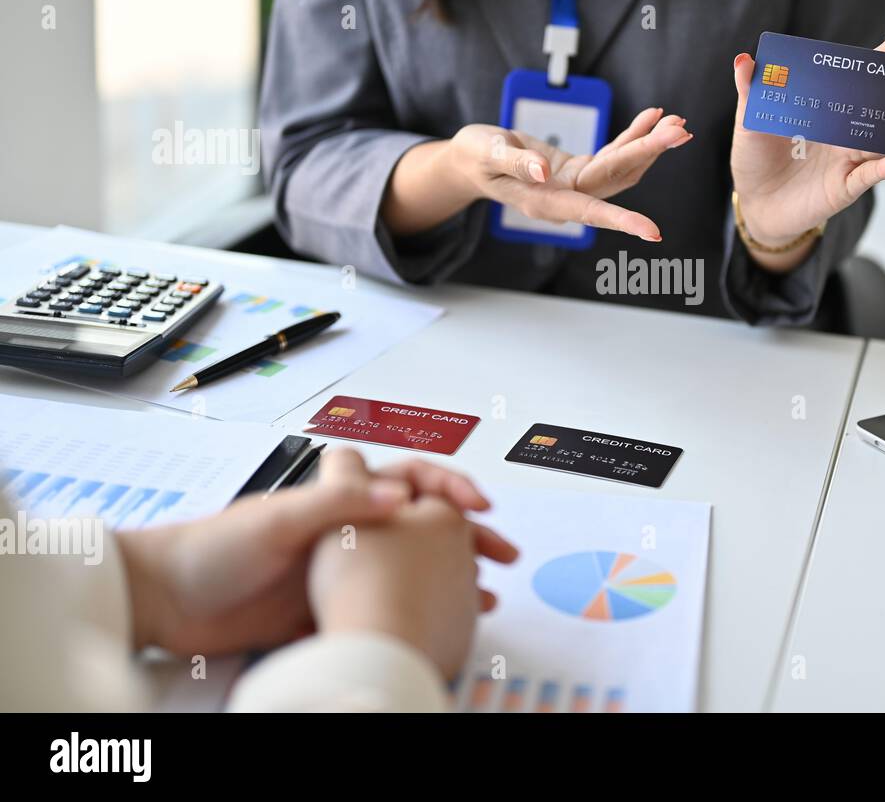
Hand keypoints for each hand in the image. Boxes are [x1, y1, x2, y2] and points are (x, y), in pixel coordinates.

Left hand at [116, 448, 516, 659]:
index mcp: (337, 497)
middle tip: (502, 552)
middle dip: (468, 534)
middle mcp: (345, 529)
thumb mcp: (278, 519)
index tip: (476, 507)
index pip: (410, 478)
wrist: (166, 603)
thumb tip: (402, 495)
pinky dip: (420, 611)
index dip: (449, 487)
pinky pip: (386, 606)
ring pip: (414, 567)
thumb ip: (339, 504)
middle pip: (423, 524)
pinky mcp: (328, 609)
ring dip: (453, 574)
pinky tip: (442, 622)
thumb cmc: (211, 549)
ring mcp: (339, 570)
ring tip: (488, 593)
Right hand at [382, 109, 691, 240]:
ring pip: (622, 170)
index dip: (621, 220)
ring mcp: (575, 186)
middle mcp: (566, 198)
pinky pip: (613, 155)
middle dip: (649, 154)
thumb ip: (514, 162)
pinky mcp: (580, 172)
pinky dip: (633, 136)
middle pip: (616, 180)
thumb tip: (543, 171)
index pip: (589, 211)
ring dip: (650, 146)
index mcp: (543, 201)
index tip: (652, 233)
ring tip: (677, 123)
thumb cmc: (475, 156)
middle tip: (680, 131)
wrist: (472, 159)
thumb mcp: (487, 152)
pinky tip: (651, 118)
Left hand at [730, 31, 884, 270]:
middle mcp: (846, 132)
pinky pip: (868, 176)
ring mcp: (849, 160)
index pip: (862, 81)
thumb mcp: (750, 121)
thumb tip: (745, 60)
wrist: (754, 203)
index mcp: (829, 109)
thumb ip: (751, 90)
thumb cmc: (757, 160)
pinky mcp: (843, 187)